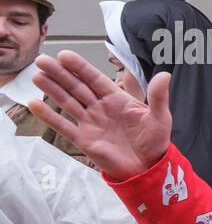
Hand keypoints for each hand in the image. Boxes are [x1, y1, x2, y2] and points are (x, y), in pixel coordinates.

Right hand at [28, 51, 172, 178]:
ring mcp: (90, 123)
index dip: (80, 67)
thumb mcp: (160, 118)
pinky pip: (63, 126)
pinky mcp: (83, 139)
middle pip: (76, 87)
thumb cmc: (155, 141)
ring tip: (36, 76)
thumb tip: (165, 75)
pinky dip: (49, 116)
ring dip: (51, 90)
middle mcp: (100, 108)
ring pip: (67, 102)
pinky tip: (34, 104)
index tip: (64, 55)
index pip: (95, 79)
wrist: (148, 168)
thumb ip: (159, 97)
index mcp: (117, 99)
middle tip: (42, 60)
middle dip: (59, 74)